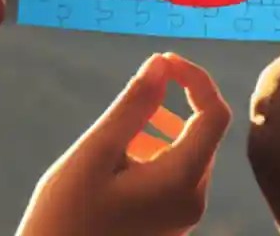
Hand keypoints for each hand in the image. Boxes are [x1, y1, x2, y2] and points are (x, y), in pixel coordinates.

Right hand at [18, 53, 230, 235]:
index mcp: (182, 183)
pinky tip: (115, 166)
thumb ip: (133, 106)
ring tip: (114, 141)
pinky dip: (152, 157)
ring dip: (157, 132)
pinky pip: (173, 178)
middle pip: (200, 134)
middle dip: (166, 108)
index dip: (195, 79)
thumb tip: (161, 63)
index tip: (161, 60)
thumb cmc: (65, 217)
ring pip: (185, 154)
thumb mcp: (96, 153)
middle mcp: (193, 203)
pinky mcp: (168, 225)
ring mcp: (182, 218)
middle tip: (125, 103)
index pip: (214, 115)